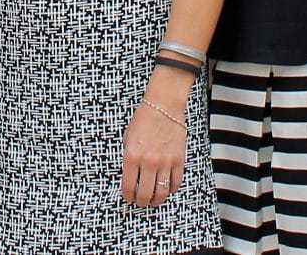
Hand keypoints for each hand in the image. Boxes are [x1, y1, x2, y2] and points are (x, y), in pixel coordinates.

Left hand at [120, 91, 187, 207]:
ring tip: (154, 200)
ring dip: (157, 200)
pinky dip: (171, 189)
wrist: (163, 105)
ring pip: (162, 193)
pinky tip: (166, 187)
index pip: (128, 187)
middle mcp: (148, 162)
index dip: (128, 196)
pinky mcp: (179, 160)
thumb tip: (130, 177)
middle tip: (141, 202)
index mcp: (132, 156)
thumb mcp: (127, 138)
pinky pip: (176, 183)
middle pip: (145, 194)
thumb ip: (128, 159)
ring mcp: (165, 162)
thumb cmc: (144, 119)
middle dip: (141, 202)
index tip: (129, 197)